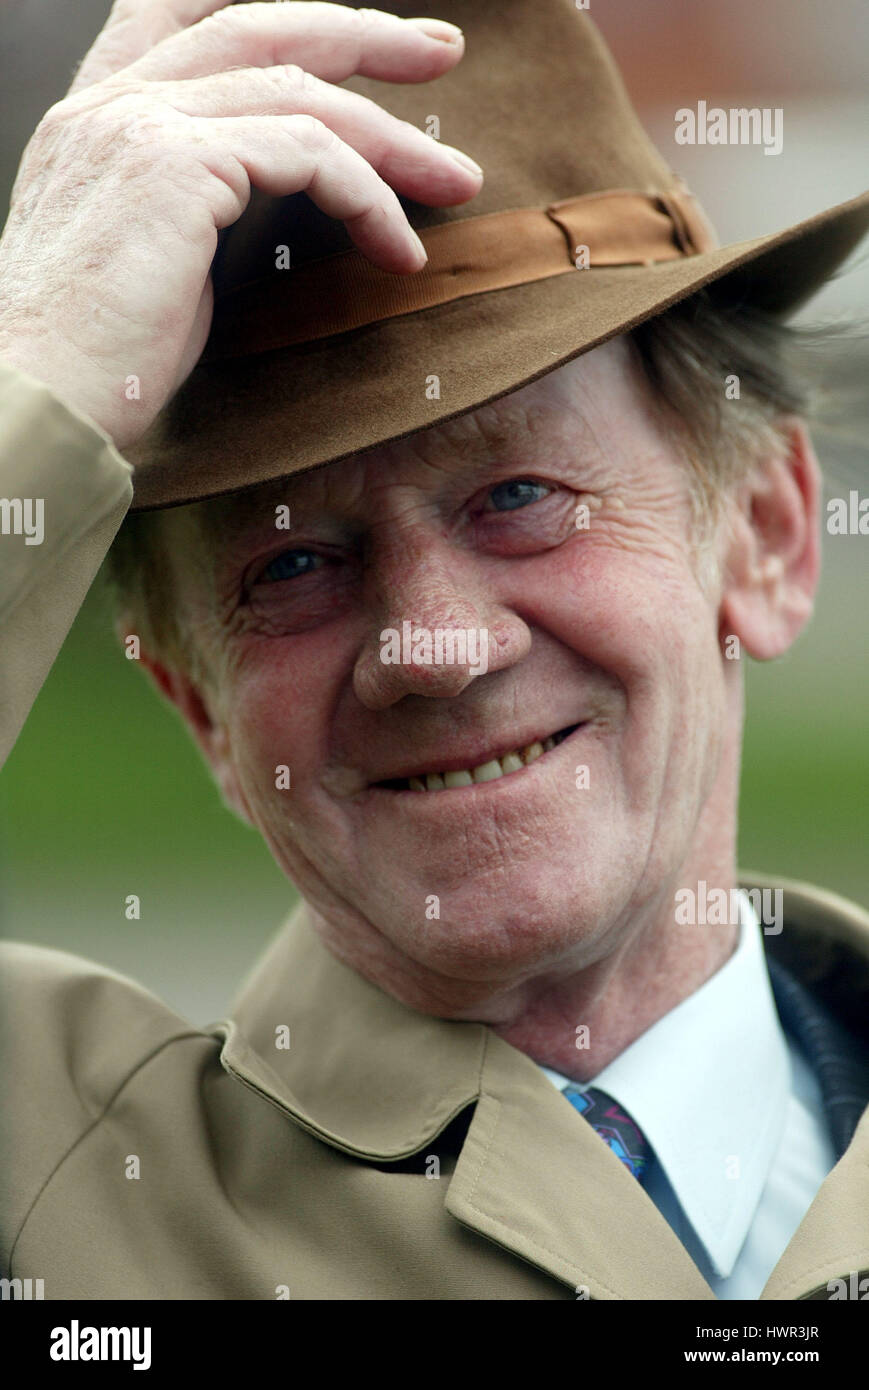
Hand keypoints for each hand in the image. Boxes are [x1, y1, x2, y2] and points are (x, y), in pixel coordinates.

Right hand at [0, 1, 481, 448]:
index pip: (185, 14)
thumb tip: (282, 214)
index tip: (363, 31)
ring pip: (300, 91)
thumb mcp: (152, 266)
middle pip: (261, 26)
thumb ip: (202, 214)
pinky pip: (308, 153)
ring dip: (392, 139)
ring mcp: (138, 123)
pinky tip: (399, 250)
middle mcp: (112, 103)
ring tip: (456, 182)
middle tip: (442, 53)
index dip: (280, 8)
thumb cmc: (93, 365)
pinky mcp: (175, 166)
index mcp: (97, 119)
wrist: (37, 405)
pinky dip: (368, 197)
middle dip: (364, 34)